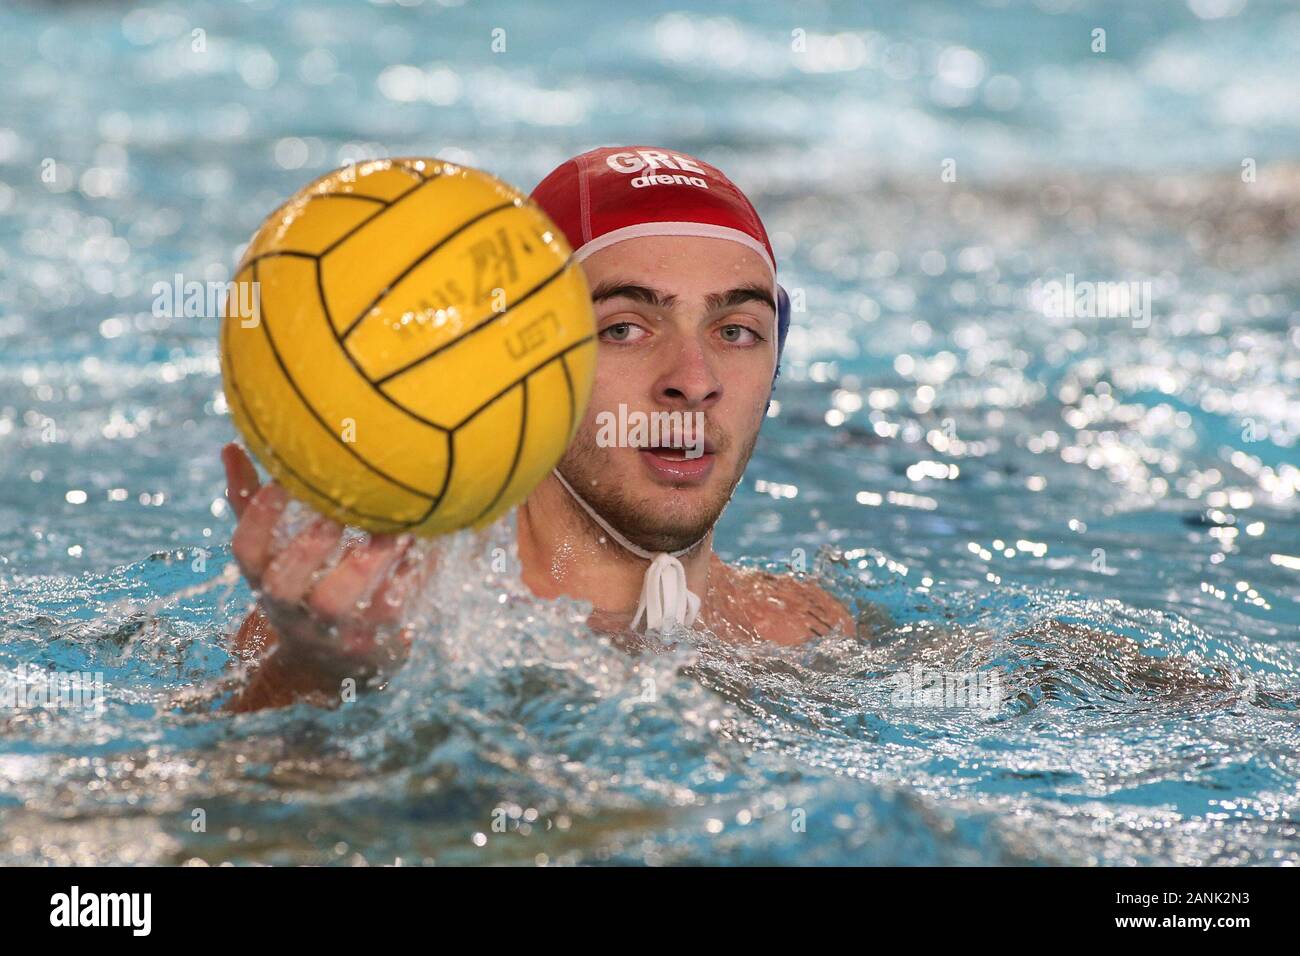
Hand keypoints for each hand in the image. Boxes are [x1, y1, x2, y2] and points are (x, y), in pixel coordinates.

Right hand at [222, 442, 431, 685]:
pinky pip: (391, 608)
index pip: (246, 551)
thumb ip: (253, 503)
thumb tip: (232, 445)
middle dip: (306, 547)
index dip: (258, 517)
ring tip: (394, 526)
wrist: (332, 667)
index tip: (281, 481)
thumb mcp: (274, 556)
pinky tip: (428, 542)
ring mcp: (331, 630)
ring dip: (365, 562)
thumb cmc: (302, 588)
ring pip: (340, 602)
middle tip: (335, 513)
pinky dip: (410, 574)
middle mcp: (291, 609)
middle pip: (283, 585)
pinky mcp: (373, 642)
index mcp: (264, 580)